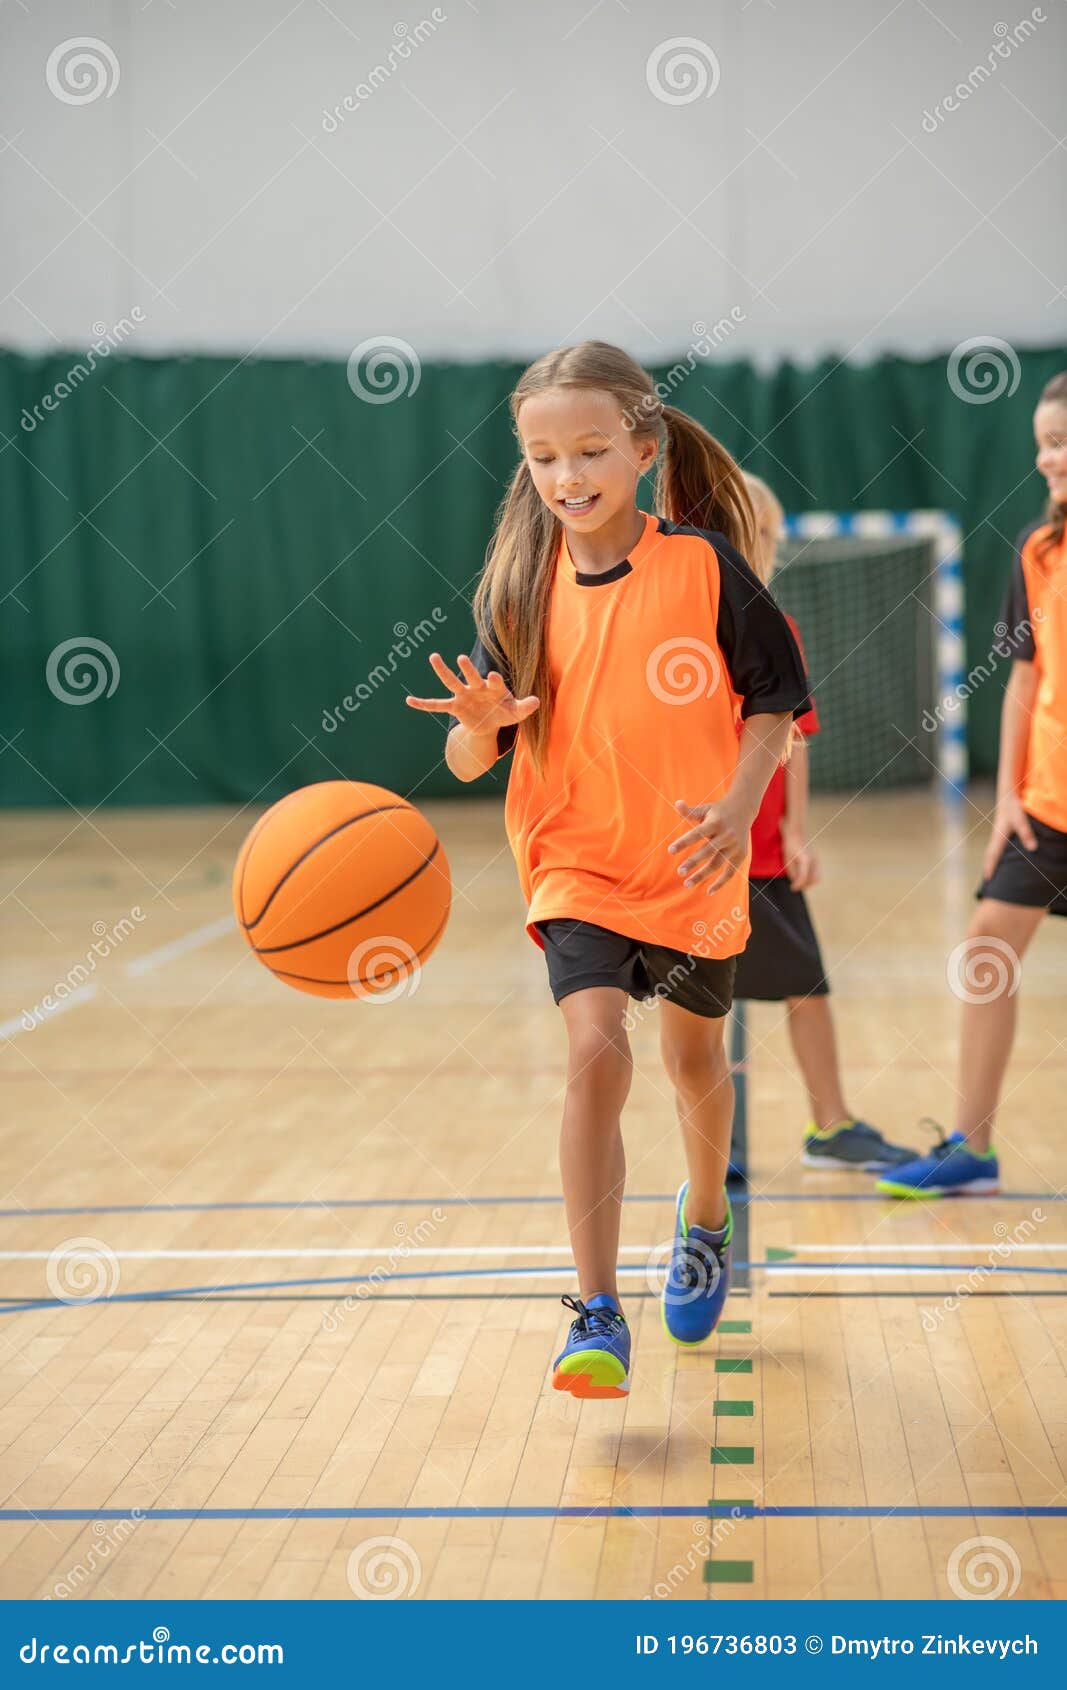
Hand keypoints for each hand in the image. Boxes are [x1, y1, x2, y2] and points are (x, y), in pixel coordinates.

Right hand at [406, 652, 538, 735]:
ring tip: (434, 657)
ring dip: (443, 671)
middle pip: (471, 677)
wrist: (491, 722)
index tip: (492, 676)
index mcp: (493, 688)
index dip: (493, 679)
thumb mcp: (517, 713)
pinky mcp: (454, 707)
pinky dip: (423, 704)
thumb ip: (525, 707)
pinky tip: (409, 701)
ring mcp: (463, 696)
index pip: (493, 682)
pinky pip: (436, 705)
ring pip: (451, 682)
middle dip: (467, 669)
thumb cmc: (505, 712)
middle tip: (462, 659)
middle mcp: (476, 688)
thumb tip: (537, 702)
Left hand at [668, 797, 753, 893]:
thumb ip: (690, 811)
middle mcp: (726, 835)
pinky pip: (730, 872)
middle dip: (693, 862)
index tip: (670, 851)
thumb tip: (677, 803)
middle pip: (708, 851)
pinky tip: (709, 891)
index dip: (684, 842)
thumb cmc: (718, 811)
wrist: (744, 809)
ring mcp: (735, 846)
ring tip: (687, 884)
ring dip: (702, 875)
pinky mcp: (741, 855)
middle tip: (679, 872)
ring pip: (717, 864)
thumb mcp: (705, 809)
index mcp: (715, 823)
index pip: (697, 834)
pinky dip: (721, 882)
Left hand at [782, 828, 818, 890]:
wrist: (796, 833)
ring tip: (800, 883)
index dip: (798, 885)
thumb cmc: (790, 846)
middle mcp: (813, 860)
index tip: (792, 888)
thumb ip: (793, 872)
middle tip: (796, 886)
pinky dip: (811, 877)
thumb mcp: (788, 860)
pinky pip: (817, 872)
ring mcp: (816, 859)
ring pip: (817, 877)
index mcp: (805, 860)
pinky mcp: (816, 859)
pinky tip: (804, 877)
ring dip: (809, 882)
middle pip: (813, 879)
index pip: (803, 878)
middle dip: (804, 885)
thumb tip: (796, 883)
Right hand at [982, 792, 1036, 879]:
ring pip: (995, 850)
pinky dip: (999, 853)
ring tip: (995, 870)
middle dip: (989, 866)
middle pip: (991, 854)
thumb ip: (1026, 833)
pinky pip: (1000, 845)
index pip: (993, 855)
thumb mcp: (1020, 818)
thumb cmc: (1014, 805)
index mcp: (998, 836)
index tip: (988, 879)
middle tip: (987, 879)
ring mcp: (1000, 833)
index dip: (990, 867)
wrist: (1008, 793)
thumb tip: (1032, 849)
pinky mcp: (1004, 829)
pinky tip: (1005, 855)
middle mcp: (997, 836)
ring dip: (994, 860)